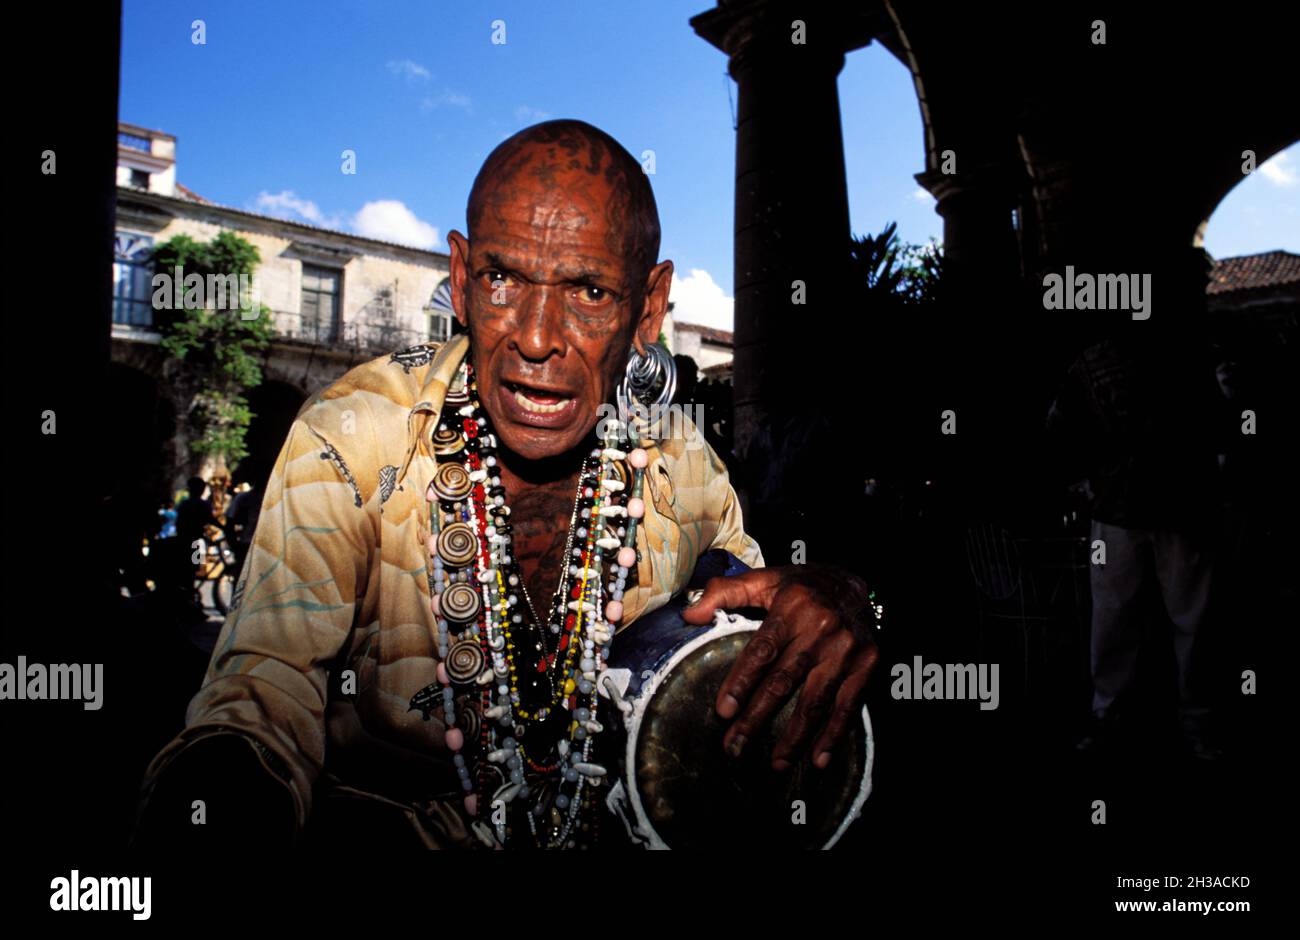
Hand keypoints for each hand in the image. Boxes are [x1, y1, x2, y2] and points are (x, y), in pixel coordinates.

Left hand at [681, 564, 878, 770]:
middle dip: (757, 718)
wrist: (855, 583)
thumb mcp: (763, 579)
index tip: (723, 711)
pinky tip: (817, 760)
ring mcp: (846, 650)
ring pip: (815, 701)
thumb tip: (690, 616)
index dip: (741, 682)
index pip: (762, 651)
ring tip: (775, 763)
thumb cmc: (800, 587)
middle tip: (734, 747)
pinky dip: (833, 736)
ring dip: (794, 737)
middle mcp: (822, 628)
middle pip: (783, 682)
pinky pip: (848, 706)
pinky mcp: (867, 665)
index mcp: (792, 607)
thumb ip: (725, 593)